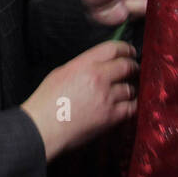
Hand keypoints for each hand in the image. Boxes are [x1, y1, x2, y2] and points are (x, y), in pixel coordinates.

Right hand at [21, 41, 138, 160]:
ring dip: (130, 88)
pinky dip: (131, 105)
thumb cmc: (47, 102)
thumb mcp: (61, 73)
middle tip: (133, 69)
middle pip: (127, 66)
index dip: (126, 48)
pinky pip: (131, 107)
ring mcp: (106, 97)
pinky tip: (127, 104)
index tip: (130, 51)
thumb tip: (98, 64)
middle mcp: (98, 78)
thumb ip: (82, 65)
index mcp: (84, 64)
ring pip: (131, 88)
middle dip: (133, 66)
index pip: (113, 48)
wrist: (43, 128)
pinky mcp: (110, 116)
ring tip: (126, 90)